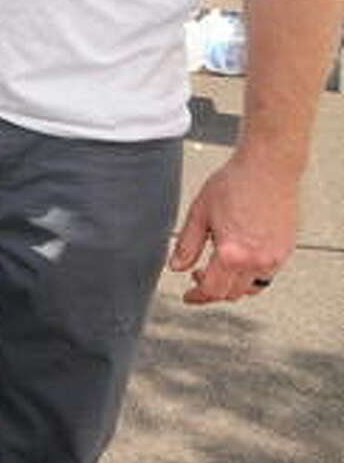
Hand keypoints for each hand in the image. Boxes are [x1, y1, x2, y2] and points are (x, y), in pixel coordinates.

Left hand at [168, 153, 297, 303]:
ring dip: (233, 286)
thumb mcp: (200, 212)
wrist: (268, 166)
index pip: (211, 290)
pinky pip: (267, 275)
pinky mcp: (285, 250)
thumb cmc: (235, 182)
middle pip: (231, 293)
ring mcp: (274, 257)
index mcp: (231, 253)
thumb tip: (176, 268)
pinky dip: (252, 274)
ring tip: (220, 268)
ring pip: (251, 288)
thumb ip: (187, 245)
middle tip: (199, 276)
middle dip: (213, 291)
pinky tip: (241, 257)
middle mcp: (256, 260)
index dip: (197, 296)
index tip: (188, 295)